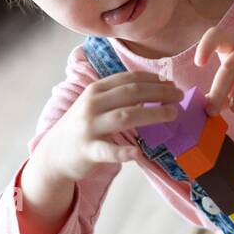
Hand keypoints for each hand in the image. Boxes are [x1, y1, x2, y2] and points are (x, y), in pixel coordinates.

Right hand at [40, 71, 183, 181]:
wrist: (54, 154)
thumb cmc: (83, 127)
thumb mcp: (96, 105)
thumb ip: (118, 97)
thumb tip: (154, 89)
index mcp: (96, 90)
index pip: (128, 79)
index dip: (153, 79)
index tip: (172, 82)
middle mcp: (92, 104)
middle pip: (131, 93)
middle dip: (158, 92)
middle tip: (179, 96)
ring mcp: (89, 127)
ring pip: (125, 117)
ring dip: (152, 113)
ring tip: (172, 114)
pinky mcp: (88, 150)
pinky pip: (108, 151)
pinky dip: (123, 152)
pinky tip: (138, 153)